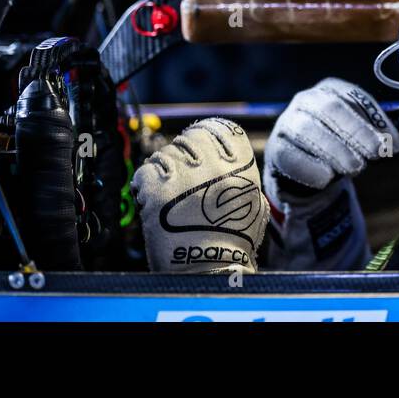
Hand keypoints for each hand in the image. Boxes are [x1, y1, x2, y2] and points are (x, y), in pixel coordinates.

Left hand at [131, 118, 267, 273]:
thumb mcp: (254, 202)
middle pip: (189, 138)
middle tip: (180, 172)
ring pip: (164, 154)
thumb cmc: (234, 242)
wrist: (210, 269)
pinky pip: (144, 172)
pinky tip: (154, 201)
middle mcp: (211, 164)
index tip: (199, 141)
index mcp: (238, 164)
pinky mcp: (157, 190)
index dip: (205, 134)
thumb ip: (243, 177)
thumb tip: (231, 163)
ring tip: (170, 196)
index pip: (218, 128)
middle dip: (182, 152)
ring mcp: (182, 175)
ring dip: (164, 171)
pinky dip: (145, 186)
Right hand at [261, 78, 398, 269]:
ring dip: (335, 150)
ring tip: (355, 169)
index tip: (393, 142)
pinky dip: (309, 168)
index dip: (374, 119)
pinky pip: (289, 155)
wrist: (303, 167)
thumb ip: (379, 133)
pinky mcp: (276, 149)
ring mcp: (287, 122)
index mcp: (331, 89)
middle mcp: (306, 100)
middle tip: (375, 155)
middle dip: (356, 131)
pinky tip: (326, 179)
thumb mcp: (359, 134)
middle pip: (330, 109)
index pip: (354, 97)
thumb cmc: (338, 143)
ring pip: (308, 130)